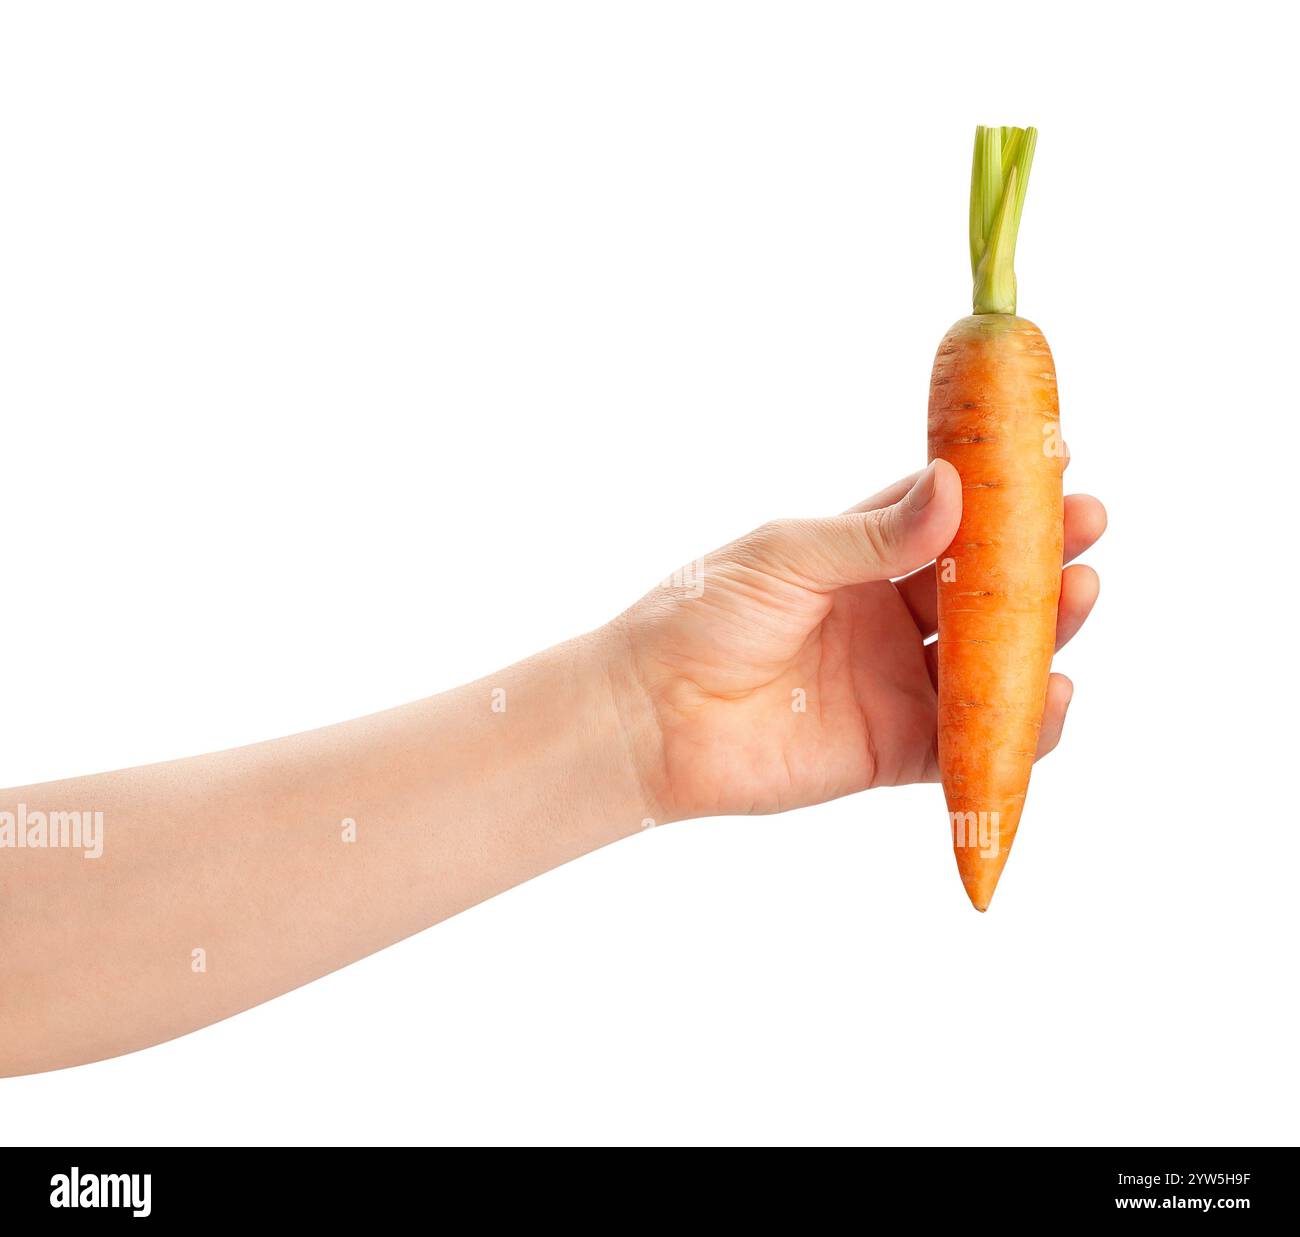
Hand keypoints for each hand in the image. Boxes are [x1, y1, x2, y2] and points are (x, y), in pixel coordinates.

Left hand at [611, 460, 1105, 820]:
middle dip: (1039, 563)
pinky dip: (1018, 726)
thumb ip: (874, 534)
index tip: (1059, 472)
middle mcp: (887, 619)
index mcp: (860, 559)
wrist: (652, 713)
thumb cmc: (703, 615)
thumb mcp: (788, 555)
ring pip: (991, 663)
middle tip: (1086, 532)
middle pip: (985, 592)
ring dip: (1042, 634)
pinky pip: (971, 741)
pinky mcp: (895, 750)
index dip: (1004, 502)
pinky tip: (1051, 694)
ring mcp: (895, 685)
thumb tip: (954, 486)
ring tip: (1079, 595)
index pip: (949, 523)